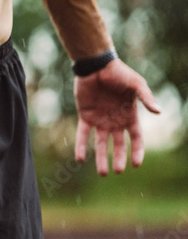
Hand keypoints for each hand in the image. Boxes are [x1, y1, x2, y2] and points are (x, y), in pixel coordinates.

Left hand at [73, 59, 160, 175]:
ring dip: (101, 158)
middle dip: (119, 158)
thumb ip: (146, 98)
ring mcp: (100, 119)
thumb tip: (159, 112)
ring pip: (101, 143)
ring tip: (102, 173)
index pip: (135, 138)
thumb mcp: (136, 84)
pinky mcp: (86, 115)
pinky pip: (83, 134)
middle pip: (118, 144)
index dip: (136, 151)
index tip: (136, 164)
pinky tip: (79, 159)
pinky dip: (81, 146)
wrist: (96, 65)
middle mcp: (115, 120)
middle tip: (118, 171)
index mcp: (129, 116)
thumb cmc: (118, 73)